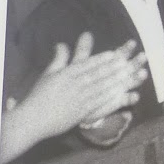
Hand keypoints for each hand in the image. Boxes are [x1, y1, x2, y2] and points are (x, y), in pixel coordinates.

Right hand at [0, 34, 147, 163]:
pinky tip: (122, 93)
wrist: (33, 119)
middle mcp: (74, 85)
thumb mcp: (48, 74)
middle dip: (116, 67)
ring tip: (131, 73)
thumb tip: (62, 44)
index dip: (102, 59)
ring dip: (118, 80)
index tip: (115, 53)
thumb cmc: (39, 96)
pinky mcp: (82, 111)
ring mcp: (79, 98)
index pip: (87, 64)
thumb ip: (59, 59)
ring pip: (102, 87)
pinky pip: (99, 102)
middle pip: (98, 74)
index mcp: (66, 74)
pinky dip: (112, 96)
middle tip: (130, 61)